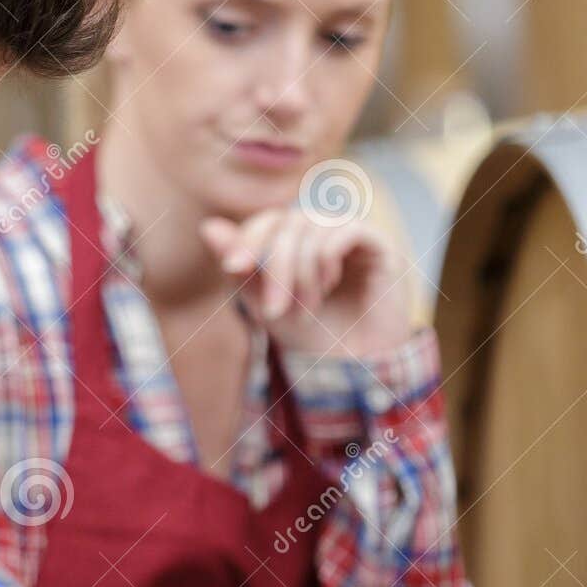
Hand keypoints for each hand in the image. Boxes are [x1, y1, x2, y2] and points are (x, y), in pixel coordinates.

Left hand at [200, 210, 409, 356]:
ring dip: (302, 271)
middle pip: (289, 223)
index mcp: (298, 239)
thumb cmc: (309, 335)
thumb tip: (206, 226)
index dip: (248, 238)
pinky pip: (348, 229)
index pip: (269, 220)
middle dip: (276, 266)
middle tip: (274, 309)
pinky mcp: (380, 245)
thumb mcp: (264, 303)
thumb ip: (239, 266)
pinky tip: (329, 285)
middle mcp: (326, 230)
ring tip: (306, 308)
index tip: (232, 267)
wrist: (353, 366)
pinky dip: (328, 257)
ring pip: (315, 226)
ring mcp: (354, 234)